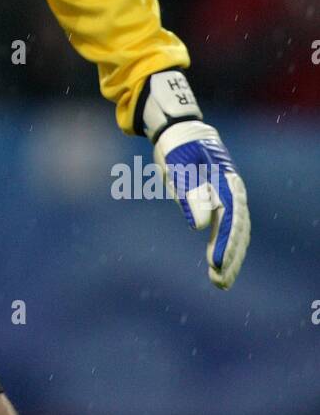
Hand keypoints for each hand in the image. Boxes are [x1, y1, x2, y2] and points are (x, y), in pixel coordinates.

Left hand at [154, 120, 250, 289]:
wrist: (180, 131)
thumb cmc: (177, 148)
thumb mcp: (179, 167)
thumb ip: (190, 194)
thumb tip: (200, 227)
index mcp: (226, 181)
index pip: (230, 218)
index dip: (225, 243)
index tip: (215, 264)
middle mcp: (233, 191)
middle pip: (238, 230)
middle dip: (230, 258)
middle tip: (219, 283)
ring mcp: (229, 196)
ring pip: (236, 232)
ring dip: (230, 257)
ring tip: (220, 282)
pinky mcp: (221, 201)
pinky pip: (229, 228)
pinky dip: (226, 246)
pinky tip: (221, 264)